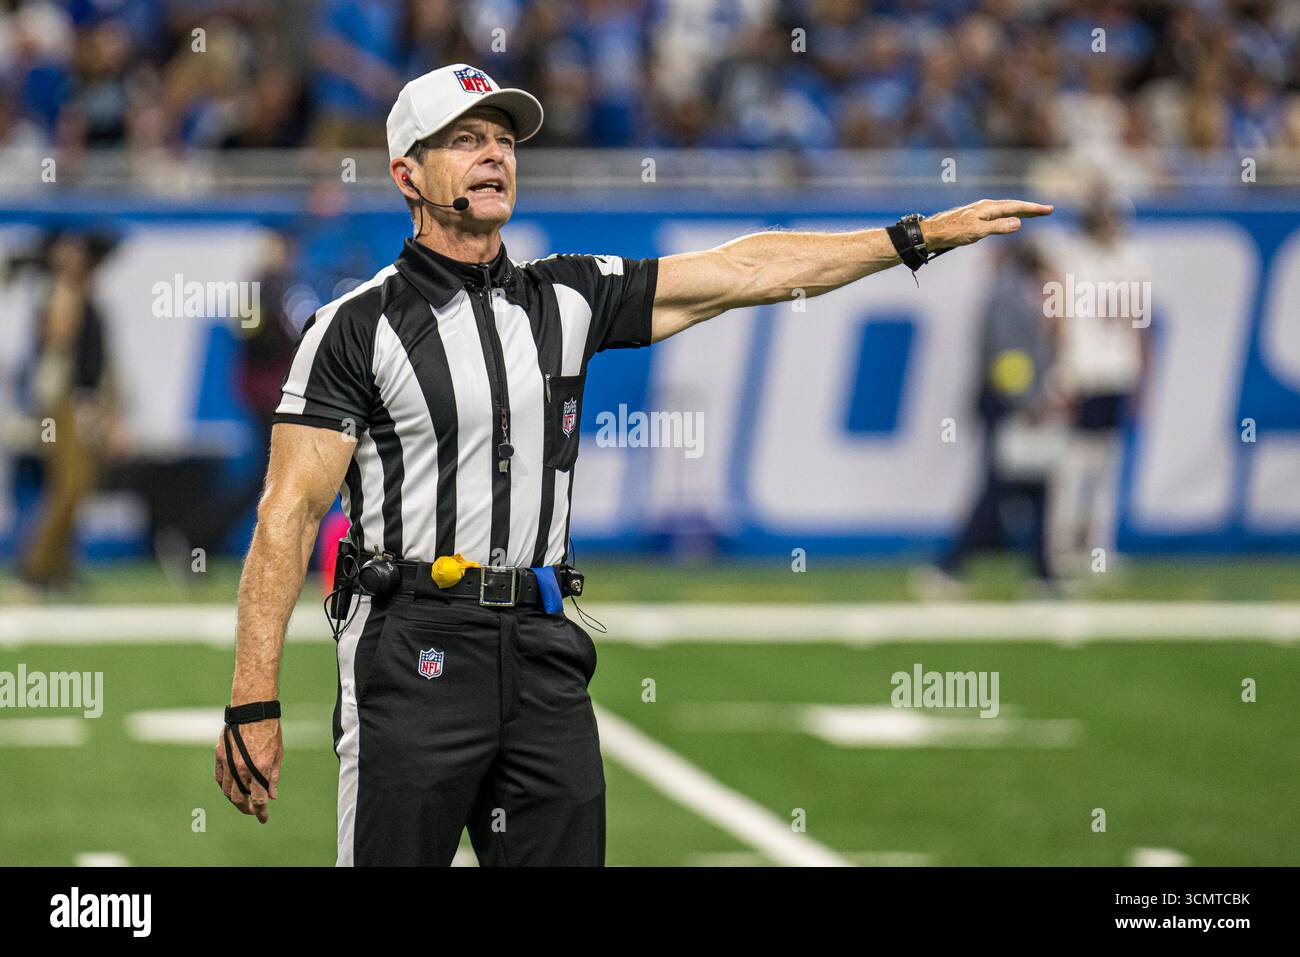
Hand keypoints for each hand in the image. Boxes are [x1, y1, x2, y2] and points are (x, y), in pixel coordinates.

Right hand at [214, 717, 282, 823]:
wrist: (253, 710)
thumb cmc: (270, 731)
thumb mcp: (278, 754)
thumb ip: (273, 777)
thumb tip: (272, 796)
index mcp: (259, 769)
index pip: (259, 799)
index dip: (261, 812)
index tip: (263, 818)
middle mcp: (242, 769)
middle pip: (240, 799)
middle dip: (247, 809)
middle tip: (253, 811)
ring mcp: (228, 763)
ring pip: (227, 791)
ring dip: (235, 800)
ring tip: (242, 802)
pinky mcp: (219, 755)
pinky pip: (219, 778)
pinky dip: (224, 786)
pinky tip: (230, 789)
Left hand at [920, 199, 1053, 251]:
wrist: (931, 232)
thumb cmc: (952, 233)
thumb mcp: (977, 232)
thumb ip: (998, 227)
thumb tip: (1018, 223)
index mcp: (988, 208)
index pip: (1016, 207)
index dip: (1033, 209)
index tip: (1048, 209)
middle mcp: (985, 206)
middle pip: (1013, 206)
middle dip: (1031, 208)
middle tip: (1048, 209)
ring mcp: (980, 211)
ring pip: (1005, 209)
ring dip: (1020, 210)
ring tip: (1033, 212)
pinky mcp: (974, 217)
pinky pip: (997, 214)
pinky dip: (1008, 214)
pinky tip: (1007, 218)